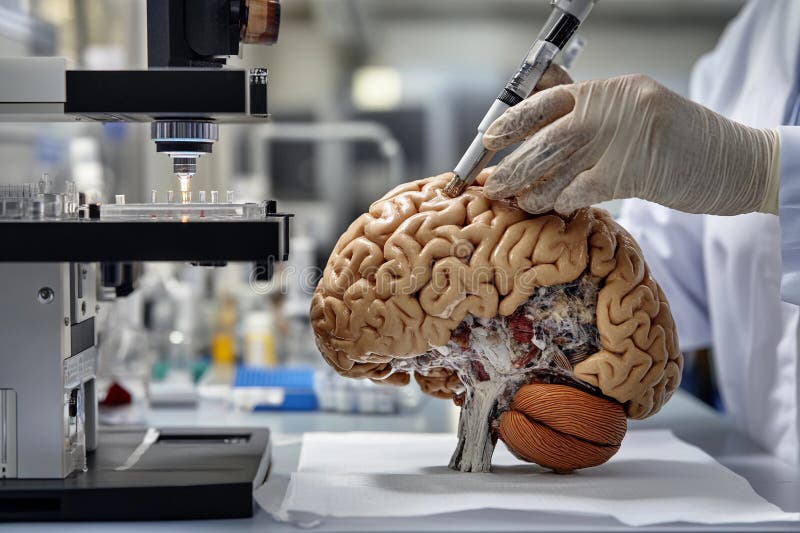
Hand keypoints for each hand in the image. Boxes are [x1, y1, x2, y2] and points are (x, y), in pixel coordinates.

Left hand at [482, 74, 779, 215]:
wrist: (735, 161)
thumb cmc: (679, 139)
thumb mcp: (635, 108)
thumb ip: (591, 104)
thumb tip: (543, 90)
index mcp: (609, 90)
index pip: (547, 99)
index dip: (514, 121)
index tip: (489, 138)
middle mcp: (611, 108)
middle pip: (546, 139)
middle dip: (515, 165)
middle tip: (492, 185)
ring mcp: (621, 138)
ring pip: (558, 167)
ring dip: (532, 189)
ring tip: (514, 202)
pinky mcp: (632, 172)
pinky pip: (581, 190)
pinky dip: (563, 201)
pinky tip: (551, 209)